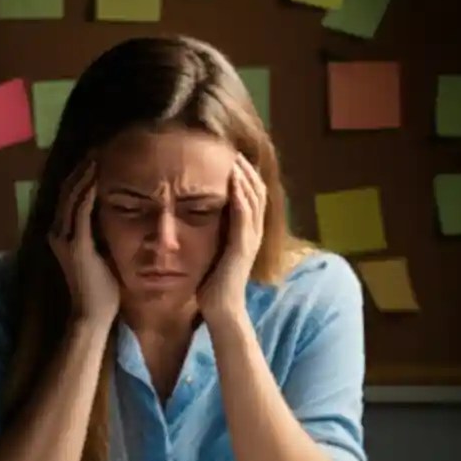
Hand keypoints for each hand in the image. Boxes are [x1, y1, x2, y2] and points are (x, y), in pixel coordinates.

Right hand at [49, 160, 118, 327]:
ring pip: (71, 196)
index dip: (82, 176)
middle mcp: (58, 232)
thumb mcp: (103, 254)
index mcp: (64, 233)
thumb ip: (104, 236)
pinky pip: (80, 210)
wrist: (93, 314)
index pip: (71, 196)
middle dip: (82, 169)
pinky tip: (97, 176)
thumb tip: (121, 217)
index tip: (97, 158)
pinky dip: (88, 191)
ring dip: (85, 174)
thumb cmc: (104, 289)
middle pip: (68, 190)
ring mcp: (64, 237)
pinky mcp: (75, 244)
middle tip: (97, 147)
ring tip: (97, 155)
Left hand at [199, 153, 265, 324]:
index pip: (253, 199)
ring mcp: (251, 239)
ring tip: (234, 158)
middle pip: (257, 193)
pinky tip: (233, 180)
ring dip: (244, 177)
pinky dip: (239, 194)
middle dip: (247, 171)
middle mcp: (254, 234)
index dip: (247, 178)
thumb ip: (217, 238)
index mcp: (249, 235)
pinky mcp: (243, 245)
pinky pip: (243, 214)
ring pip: (253, 199)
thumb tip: (203, 221)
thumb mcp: (217, 254)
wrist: (223, 309)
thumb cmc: (215, 286)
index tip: (234, 160)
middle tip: (234, 152)